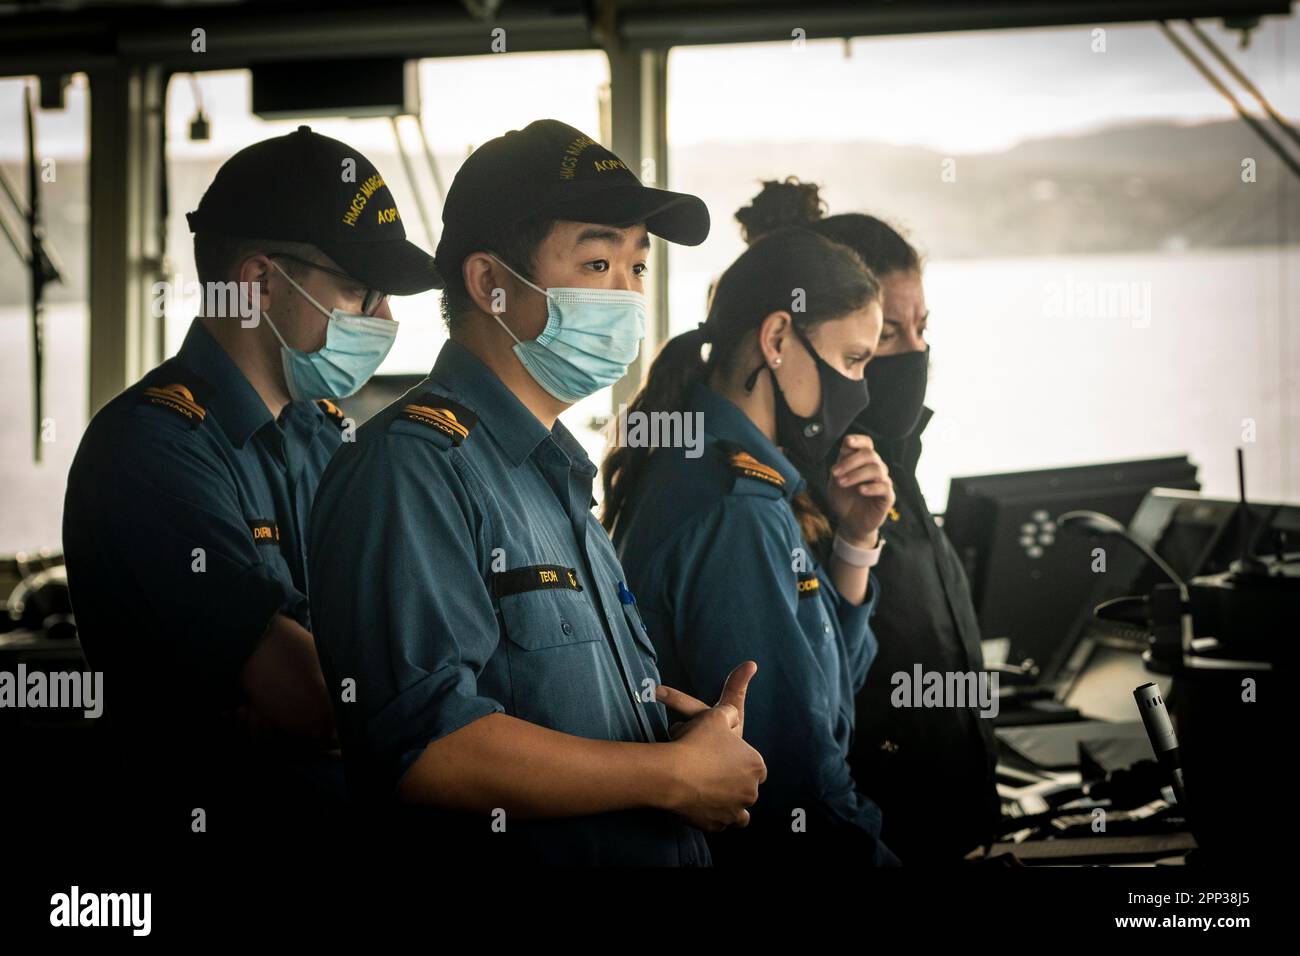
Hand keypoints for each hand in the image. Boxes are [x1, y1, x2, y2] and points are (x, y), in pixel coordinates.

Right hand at [655, 662, 767, 830]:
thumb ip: (730, 708)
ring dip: (730, 802)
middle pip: (746, 786)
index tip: (722, 755)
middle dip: (733, 780)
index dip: (738, 758)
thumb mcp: (715, 715)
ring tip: (714, 794)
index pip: (754, 763)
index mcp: (756, 765)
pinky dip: (715, 816)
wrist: (672, 774)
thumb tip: (743, 686)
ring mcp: (734, 811)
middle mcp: (751, 791)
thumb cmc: (696, 741)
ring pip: (740, 810)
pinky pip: (722, 822)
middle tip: (712, 771)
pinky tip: (702, 807)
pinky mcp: (717, 825)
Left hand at [826, 433, 894, 546]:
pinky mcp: (888, 497)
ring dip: (856, 475)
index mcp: (863, 462)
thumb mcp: (835, 482)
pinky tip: (860, 490)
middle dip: (850, 462)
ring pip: (876, 469)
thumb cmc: (843, 500)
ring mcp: (883, 482)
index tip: (848, 442)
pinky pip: (884, 487)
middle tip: (834, 473)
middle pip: (869, 454)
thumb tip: (845, 449)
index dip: (859, 440)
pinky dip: (871, 487)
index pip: (866, 444)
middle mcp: (876, 468)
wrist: (849, 522)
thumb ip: (840, 466)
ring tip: (841, 483)